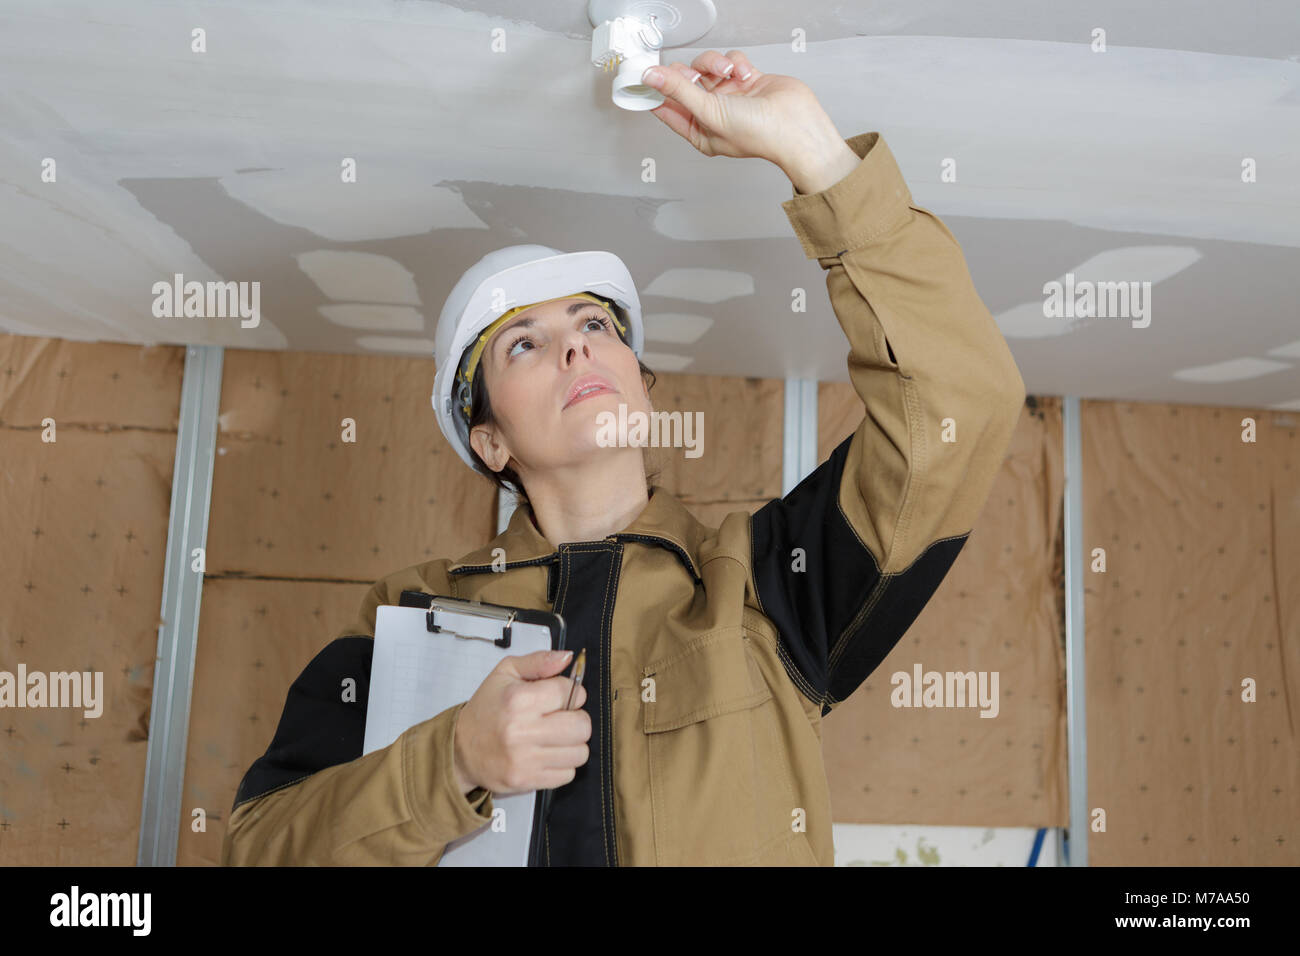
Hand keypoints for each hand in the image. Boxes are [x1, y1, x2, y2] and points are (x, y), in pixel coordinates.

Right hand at [452, 649, 589, 794]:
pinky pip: (567, 774)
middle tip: (563, 718)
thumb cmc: (485, 710)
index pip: (570, 692)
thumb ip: (539, 661)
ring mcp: (524, 759)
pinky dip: (563, 764)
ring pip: (579, 752)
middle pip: (581, 726)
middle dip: (577, 719)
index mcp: (518, 699)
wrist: (460, 750)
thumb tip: (567, 658)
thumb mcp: (505, 673)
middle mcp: (522, 730)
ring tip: (556, 737)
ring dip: (573, 743)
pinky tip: (548, 754)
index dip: (571, 692)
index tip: (560, 696)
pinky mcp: (526, 780)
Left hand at [640, 49, 853, 188]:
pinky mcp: (746, 80)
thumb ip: (678, 91)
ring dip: (716, 64)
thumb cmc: (758, 134)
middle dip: (689, 73)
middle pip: (685, 82)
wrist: (796, 126)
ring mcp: (730, 96)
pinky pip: (731, 61)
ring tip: (728, 72)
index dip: (655, 90)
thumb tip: (651, 77)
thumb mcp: (709, 112)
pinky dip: (737, 63)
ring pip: (708, 66)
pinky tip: (746, 75)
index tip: (642, 74)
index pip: (667, 107)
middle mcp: (713, 113)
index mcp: (699, 130)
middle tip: (690, 73)